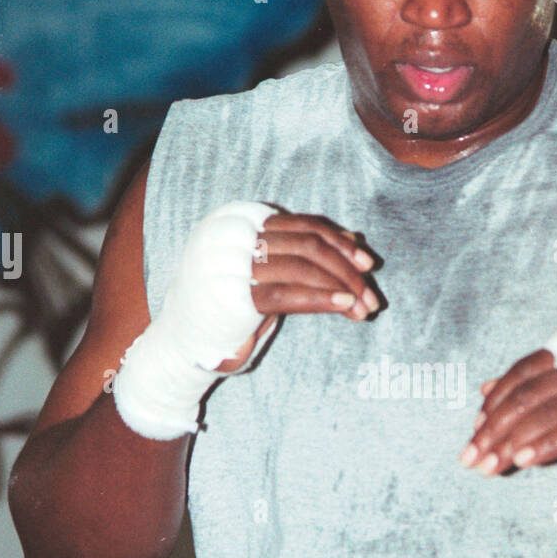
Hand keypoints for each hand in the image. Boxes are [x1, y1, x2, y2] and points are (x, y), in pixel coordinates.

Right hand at [216, 209, 382, 372]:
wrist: (184, 339)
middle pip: (309, 244)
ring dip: (341, 288)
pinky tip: (345, 306)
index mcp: (241, 219)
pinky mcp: (233, 296)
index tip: (369, 264)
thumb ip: (304, 251)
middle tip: (372, 296)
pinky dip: (321, 298)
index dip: (341, 243)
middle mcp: (234, 234)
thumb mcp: (269, 269)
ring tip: (363, 309)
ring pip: (303, 267)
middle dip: (348, 271)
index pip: (305, 225)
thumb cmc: (231, 300)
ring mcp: (230, 263)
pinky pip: (288, 294)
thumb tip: (355, 241)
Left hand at [458, 347, 556, 476]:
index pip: (522, 372)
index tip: (474, 432)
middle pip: (526, 394)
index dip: (495, 404)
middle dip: (493, 429)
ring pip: (543, 414)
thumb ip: (536, 386)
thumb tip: (484, 390)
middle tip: (469, 458)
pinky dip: (542, 447)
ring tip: (488, 468)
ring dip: (508, 444)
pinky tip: (521, 463)